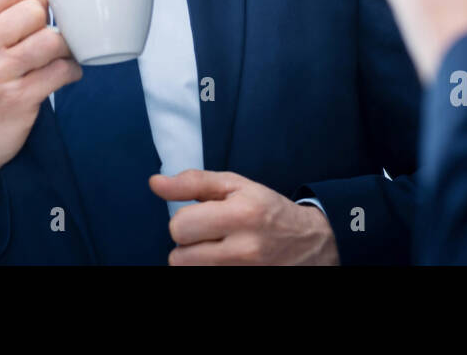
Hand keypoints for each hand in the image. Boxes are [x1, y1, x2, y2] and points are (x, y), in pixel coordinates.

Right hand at [0, 0, 81, 190]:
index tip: (42, 5)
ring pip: (51, 40)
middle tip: (49, 35)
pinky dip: (71, 70)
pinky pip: (61, 71)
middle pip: (33, 11)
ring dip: (66, 47)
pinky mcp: (18, 100)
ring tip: (60, 55)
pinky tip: (63, 74)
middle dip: (49, 21)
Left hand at [149, 170, 338, 264]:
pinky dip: (208, 270)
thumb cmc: (268, 209)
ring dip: (195, 262)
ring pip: (189, 273)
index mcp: (241, 215)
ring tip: (215, 251)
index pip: (179, 227)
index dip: (184, 221)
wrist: (311, 243)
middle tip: (208, 236)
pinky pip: (206, 280)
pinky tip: (223, 262)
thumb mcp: (236, 186)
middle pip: (179, 259)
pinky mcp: (245, 283)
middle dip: (187, 246)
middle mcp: (244, 249)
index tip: (200, 218)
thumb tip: (155, 183)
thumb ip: (193, 183)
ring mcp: (245, 272)